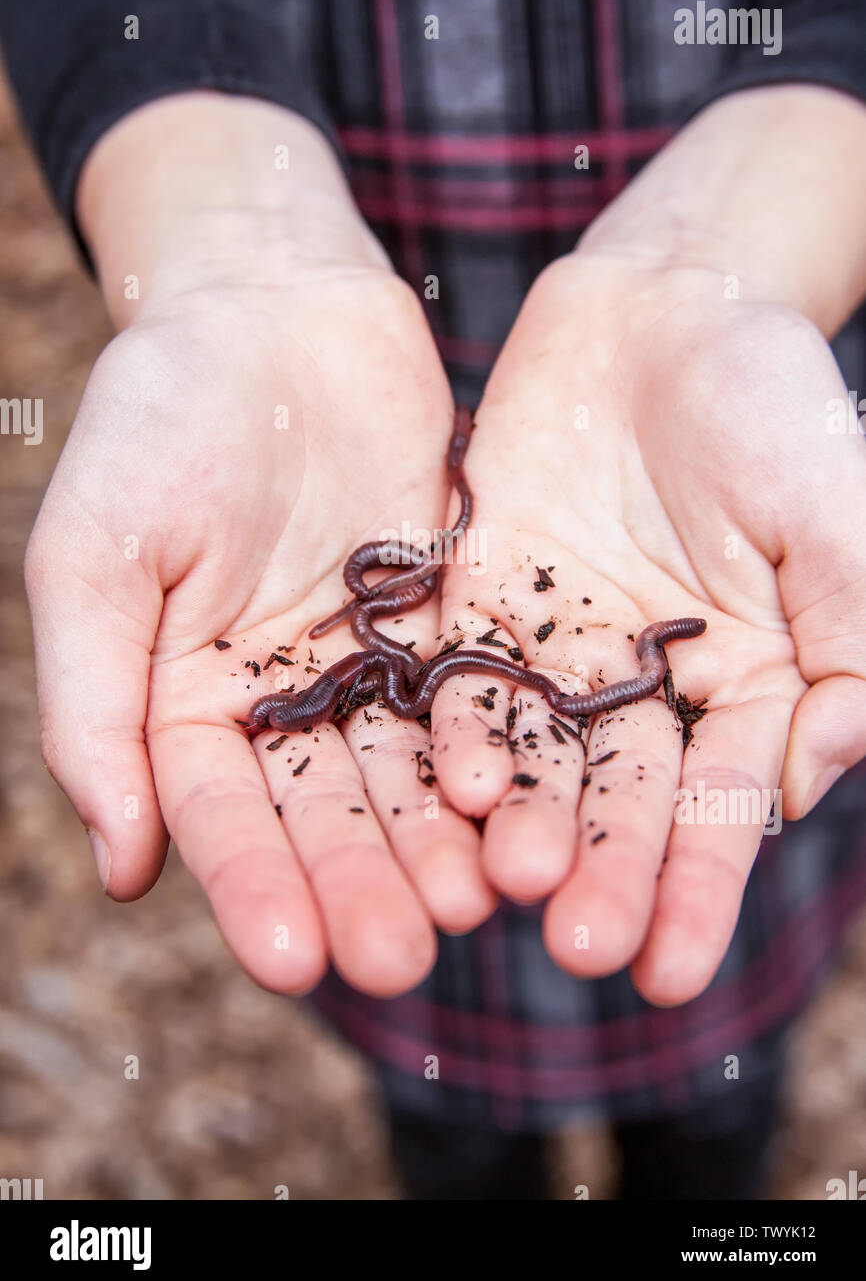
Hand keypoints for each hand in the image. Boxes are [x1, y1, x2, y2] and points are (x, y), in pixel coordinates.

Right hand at [26, 95, 494, 999]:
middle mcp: (282, 700)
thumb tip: (122, 868)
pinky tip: (523, 810)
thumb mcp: (96, 549)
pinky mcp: (445, 619)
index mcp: (185, 699)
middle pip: (325, 810)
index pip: (220, 813)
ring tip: (478, 909)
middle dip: (360, 884)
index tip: (289, 962)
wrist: (271, 306)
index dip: (251, 886)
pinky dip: (493, 755)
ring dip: (438, 844)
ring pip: (409, 771)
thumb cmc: (158, 416)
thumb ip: (94, 705)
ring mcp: (369, 664)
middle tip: (406, 961)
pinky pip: (472, 697)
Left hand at [428, 251, 865, 1004]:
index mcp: (743, 686)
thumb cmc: (777, 407)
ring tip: (509, 885)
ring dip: (525, 821)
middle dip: (605, 872)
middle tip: (579, 950)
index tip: (668, 975)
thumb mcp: (843, 520)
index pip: (717, 808)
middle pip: (618, 798)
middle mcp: (644, 688)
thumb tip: (815, 774)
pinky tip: (450, 785)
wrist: (671, 305)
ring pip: (537, 753)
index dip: (696, 890)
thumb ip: (852, 645)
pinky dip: (457, 727)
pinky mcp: (480, 599)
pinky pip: (464, 675)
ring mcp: (556, 648)